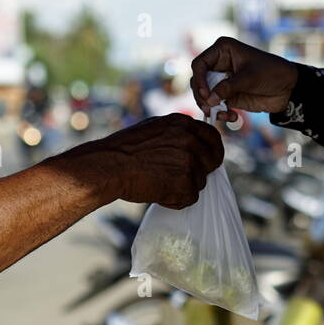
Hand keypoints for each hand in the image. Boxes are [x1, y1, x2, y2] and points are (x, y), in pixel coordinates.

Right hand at [99, 114, 223, 207]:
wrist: (110, 166)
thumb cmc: (125, 150)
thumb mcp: (155, 129)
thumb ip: (177, 134)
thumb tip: (194, 143)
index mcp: (183, 124)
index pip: (213, 138)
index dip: (213, 152)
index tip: (208, 161)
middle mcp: (189, 140)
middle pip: (211, 162)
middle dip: (199, 172)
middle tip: (180, 178)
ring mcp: (189, 161)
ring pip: (199, 182)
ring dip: (183, 188)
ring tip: (159, 184)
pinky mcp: (185, 182)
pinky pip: (190, 198)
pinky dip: (176, 200)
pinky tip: (159, 193)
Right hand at [191, 37, 298, 121]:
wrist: (287, 88)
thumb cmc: (271, 73)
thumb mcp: (248, 78)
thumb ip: (227, 88)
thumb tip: (208, 100)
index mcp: (223, 50)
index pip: (199, 64)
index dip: (199, 80)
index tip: (206, 95)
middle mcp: (219, 64)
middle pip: (198, 81)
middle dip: (202, 97)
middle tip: (210, 109)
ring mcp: (222, 80)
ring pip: (204, 96)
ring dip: (210, 108)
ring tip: (223, 115)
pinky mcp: (227, 95)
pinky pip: (215, 106)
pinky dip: (220, 113)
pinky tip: (232, 117)